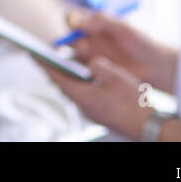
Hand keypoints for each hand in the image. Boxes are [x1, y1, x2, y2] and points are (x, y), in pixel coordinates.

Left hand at [33, 54, 155, 139]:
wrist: (149, 128)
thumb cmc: (134, 104)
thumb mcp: (117, 77)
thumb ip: (100, 66)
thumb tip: (91, 63)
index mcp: (82, 96)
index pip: (56, 77)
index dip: (43, 64)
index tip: (32, 53)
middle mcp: (83, 106)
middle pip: (63, 85)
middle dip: (55, 70)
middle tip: (48, 56)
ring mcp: (91, 112)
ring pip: (74, 92)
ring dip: (69, 78)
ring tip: (66, 64)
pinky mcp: (99, 115)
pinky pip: (84, 97)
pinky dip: (81, 85)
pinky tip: (89, 79)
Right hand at [62, 8, 176, 92]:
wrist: (155, 68)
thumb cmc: (141, 44)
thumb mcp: (124, 28)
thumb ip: (101, 21)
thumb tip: (77, 22)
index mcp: (92, 25)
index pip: (72, 19)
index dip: (70, 21)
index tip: (74, 26)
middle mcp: (87, 39)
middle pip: (66, 39)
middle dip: (64, 43)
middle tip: (68, 48)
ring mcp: (88, 57)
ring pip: (69, 56)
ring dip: (66, 60)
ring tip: (70, 64)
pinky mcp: (91, 73)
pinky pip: (77, 73)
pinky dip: (73, 74)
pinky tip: (79, 77)